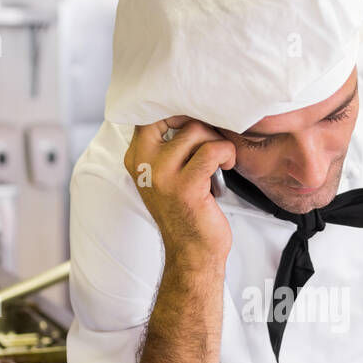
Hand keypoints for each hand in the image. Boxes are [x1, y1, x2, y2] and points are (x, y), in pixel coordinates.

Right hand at [124, 117, 235, 267]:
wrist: (192, 253)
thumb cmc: (186, 212)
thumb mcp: (166, 175)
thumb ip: (168, 144)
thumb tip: (191, 109)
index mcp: (136, 158)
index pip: (150, 112)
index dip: (177, 109)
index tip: (196, 121)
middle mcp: (143, 164)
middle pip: (174, 115)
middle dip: (199, 122)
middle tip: (211, 141)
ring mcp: (162, 175)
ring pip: (196, 130)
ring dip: (216, 141)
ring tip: (221, 159)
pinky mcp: (186, 186)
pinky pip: (212, 150)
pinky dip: (226, 153)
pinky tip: (227, 164)